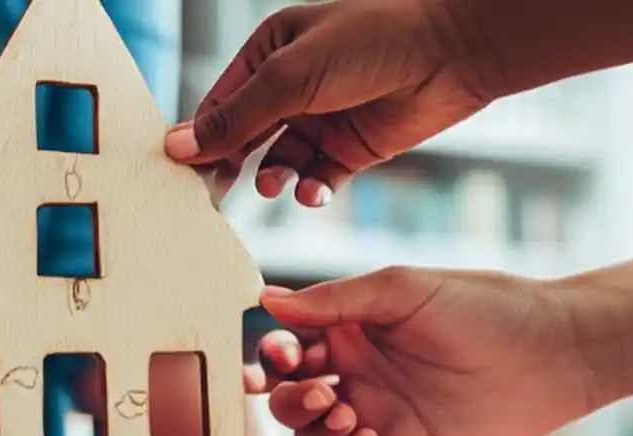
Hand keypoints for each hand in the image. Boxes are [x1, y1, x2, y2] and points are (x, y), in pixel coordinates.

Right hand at [164, 0, 489, 204]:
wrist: (455, 50)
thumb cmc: (372, 41)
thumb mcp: (290, 77)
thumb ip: (235, 117)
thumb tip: (178, 146)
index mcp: (269, 53)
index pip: (219, 104)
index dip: (199, 139)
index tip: (182, 173)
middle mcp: (291, 86)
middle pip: (243, 137)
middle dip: (230, 166)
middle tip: (214, 197)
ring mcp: (322, 118)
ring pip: (278, 162)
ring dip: (272, 178)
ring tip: (274, 185)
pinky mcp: (351, 148)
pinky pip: (316, 178)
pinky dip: (309, 190)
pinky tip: (312, 192)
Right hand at [256, 267, 595, 435]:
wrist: (557, 350)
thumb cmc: (484, 307)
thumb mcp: (402, 290)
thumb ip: (333, 300)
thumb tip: (265, 299)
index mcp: (351, 339)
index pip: (288, 358)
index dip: (272, 363)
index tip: (281, 360)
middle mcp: (361, 384)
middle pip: (295, 410)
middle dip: (297, 407)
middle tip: (330, 396)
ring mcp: (386, 427)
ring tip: (363, 426)